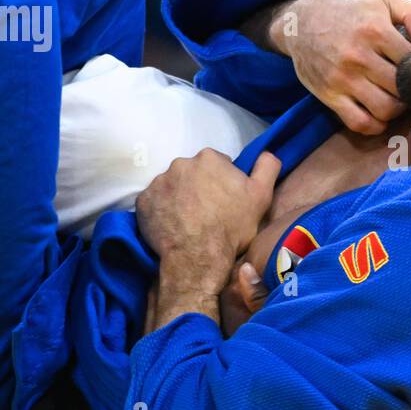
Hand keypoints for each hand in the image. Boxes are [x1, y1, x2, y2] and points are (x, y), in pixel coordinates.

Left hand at [136, 150, 280, 328]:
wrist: (198, 257)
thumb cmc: (232, 227)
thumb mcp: (261, 196)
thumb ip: (267, 167)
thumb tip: (267, 151)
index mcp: (209, 158)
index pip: (218, 164)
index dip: (224, 182)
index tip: (225, 200)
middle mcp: (180, 163)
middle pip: (193, 173)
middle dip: (200, 187)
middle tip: (208, 212)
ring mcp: (158, 182)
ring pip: (173, 186)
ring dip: (180, 198)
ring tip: (190, 221)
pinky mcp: (143, 201)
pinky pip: (154, 202)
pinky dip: (162, 210)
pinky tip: (174, 226)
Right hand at [269, 0, 410, 134]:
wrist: (304, 24)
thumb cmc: (351, 15)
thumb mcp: (383, 3)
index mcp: (376, 31)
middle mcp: (359, 56)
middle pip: (402, 87)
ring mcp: (343, 78)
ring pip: (385, 109)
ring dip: (396, 109)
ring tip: (396, 99)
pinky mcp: (330, 96)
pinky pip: (359, 123)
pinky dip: (374, 125)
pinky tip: (379, 115)